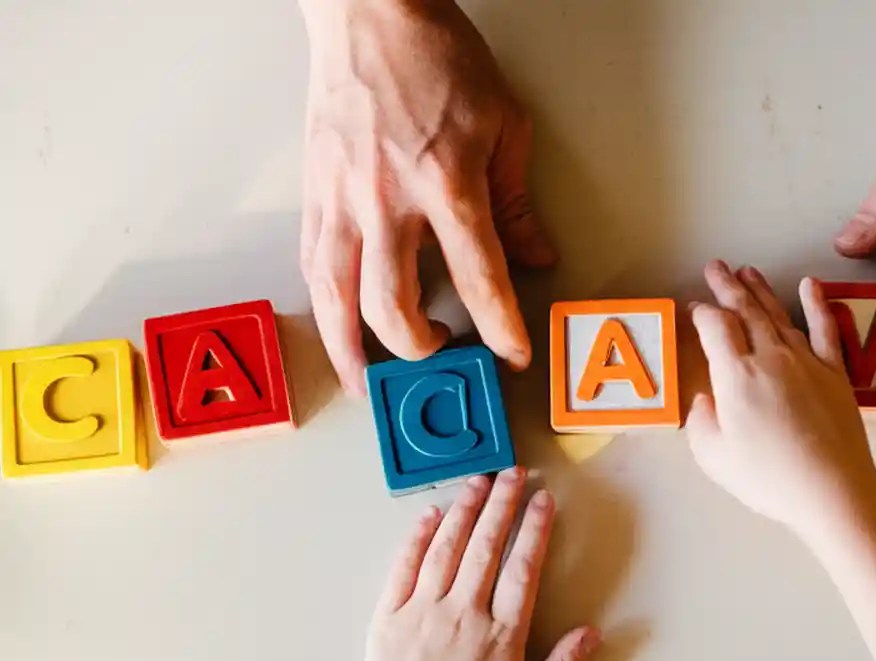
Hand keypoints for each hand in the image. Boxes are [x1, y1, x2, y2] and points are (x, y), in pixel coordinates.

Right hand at [299, 0, 554, 395]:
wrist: (369, 14)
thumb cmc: (436, 58)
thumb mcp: (503, 124)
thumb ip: (517, 201)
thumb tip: (536, 256)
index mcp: (446, 182)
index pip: (480, 276)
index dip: (499, 328)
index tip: (511, 356)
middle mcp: (387, 200)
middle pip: (393, 306)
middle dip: (420, 348)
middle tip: (444, 352)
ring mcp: (341, 199)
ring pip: (335, 299)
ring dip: (351, 352)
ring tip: (367, 382)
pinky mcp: (312, 193)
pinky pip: (312, 264)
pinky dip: (323, 306)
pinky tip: (334, 325)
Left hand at [358, 469, 598, 660]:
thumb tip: (591, 634)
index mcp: (501, 636)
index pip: (523, 566)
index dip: (535, 528)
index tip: (544, 502)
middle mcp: (462, 615)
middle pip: (486, 545)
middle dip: (503, 504)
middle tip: (514, 474)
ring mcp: (421, 614)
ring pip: (447, 547)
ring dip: (465, 509)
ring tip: (478, 482)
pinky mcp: (387, 621)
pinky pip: (403, 568)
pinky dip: (417, 538)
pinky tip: (430, 517)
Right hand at [685, 261, 875, 538]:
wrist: (832, 491)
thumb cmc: (768, 478)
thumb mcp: (714, 456)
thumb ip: (701, 421)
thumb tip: (704, 398)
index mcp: (736, 375)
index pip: (715, 328)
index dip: (702, 313)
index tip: (694, 308)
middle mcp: (770, 357)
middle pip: (745, 311)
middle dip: (727, 287)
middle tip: (715, 267)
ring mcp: (806, 361)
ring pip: (778, 314)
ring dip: (761, 291)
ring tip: (747, 272)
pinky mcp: (834, 372)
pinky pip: (824, 328)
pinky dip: (816, 304)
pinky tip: (810, 285)